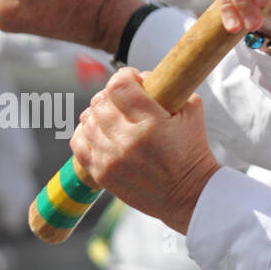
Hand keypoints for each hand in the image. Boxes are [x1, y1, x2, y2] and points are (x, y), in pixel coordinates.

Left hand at [72, 68, 219, 235]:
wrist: (187, 194)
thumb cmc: (192, 150)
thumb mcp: (192, 112)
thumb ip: (172, 89)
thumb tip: (143, 77)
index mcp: (152, 123)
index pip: (120, 86)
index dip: (124, 75)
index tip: (132, 78)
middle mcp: (128, 140)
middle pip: (100, 102)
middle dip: (111, 93)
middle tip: (122, 96)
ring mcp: (111, 159)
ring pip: (87, 121)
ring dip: (97, 112)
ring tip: (111, 114)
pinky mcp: (101, 174)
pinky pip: (78, 144)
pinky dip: (85, 132)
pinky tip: (98, 130)